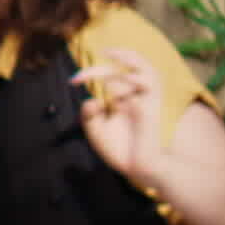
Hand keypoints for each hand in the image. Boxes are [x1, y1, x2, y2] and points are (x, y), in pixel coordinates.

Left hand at [76, 56, 161, 185]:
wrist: (138, 170)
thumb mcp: (96, 130)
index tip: (72, 81)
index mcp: (124, 98)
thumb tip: (92, 99)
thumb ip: (89, 114)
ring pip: (147, 69)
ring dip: (129, 58)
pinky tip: (118, 79)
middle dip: (109, 61)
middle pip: (131, 65)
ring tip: (110, 54)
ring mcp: (146, 101)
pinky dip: (134, 77)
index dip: (90, 73)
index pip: (111, 74)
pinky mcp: (152, 109)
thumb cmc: (119, 150)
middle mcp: (136, 96)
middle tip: (86, 69)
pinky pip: (150, 85)